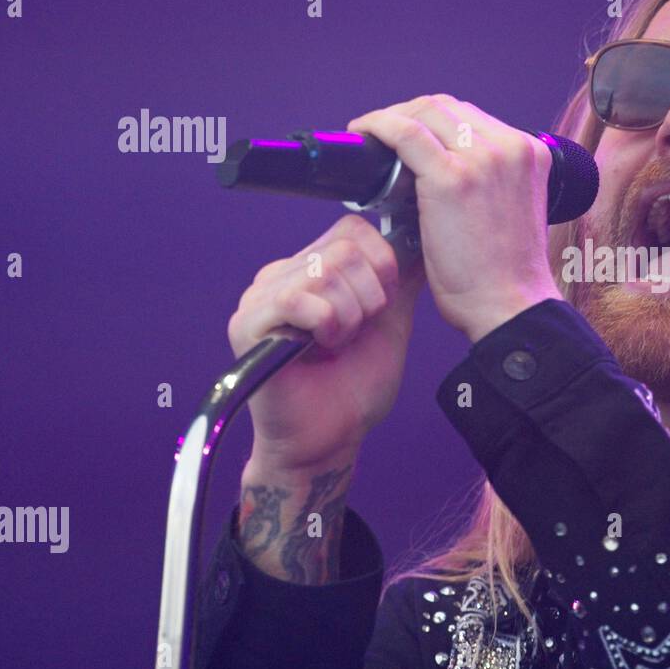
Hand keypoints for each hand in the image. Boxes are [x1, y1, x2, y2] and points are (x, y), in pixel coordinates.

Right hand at [227, 212, 425, 471]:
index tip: (382, 305)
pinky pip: (298, 300)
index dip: (381, 263)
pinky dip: (325, 326)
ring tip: (336, 345)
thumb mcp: (390, 323)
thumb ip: (401, 281)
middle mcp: (281, 275)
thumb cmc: (354, 387)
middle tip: (356, 333)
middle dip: (369, 297)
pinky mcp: (248, 324)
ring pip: (325, 271)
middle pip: (343, 248)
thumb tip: (421, 242)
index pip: (352, 229)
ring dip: (348, 317)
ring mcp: (260, 297)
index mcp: (311, 268)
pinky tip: (318, 350)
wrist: (330, 439)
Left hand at [346, 95, 561, 342]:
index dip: (431, 119)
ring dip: (391, 118)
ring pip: (425, 112)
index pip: (471, 117)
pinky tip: (364, 134)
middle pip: (447, 107)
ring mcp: (483, 160)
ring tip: (371, 137)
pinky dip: (379, 126)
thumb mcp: (507, 211)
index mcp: (530, 154)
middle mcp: (511, 149)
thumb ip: (486, 183)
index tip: (408, 133)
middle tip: (382, 136)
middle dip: (408, 114)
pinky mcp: (452, 178)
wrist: (510, 307)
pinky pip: (406, 133)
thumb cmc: (503, 275)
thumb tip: (434, 170)